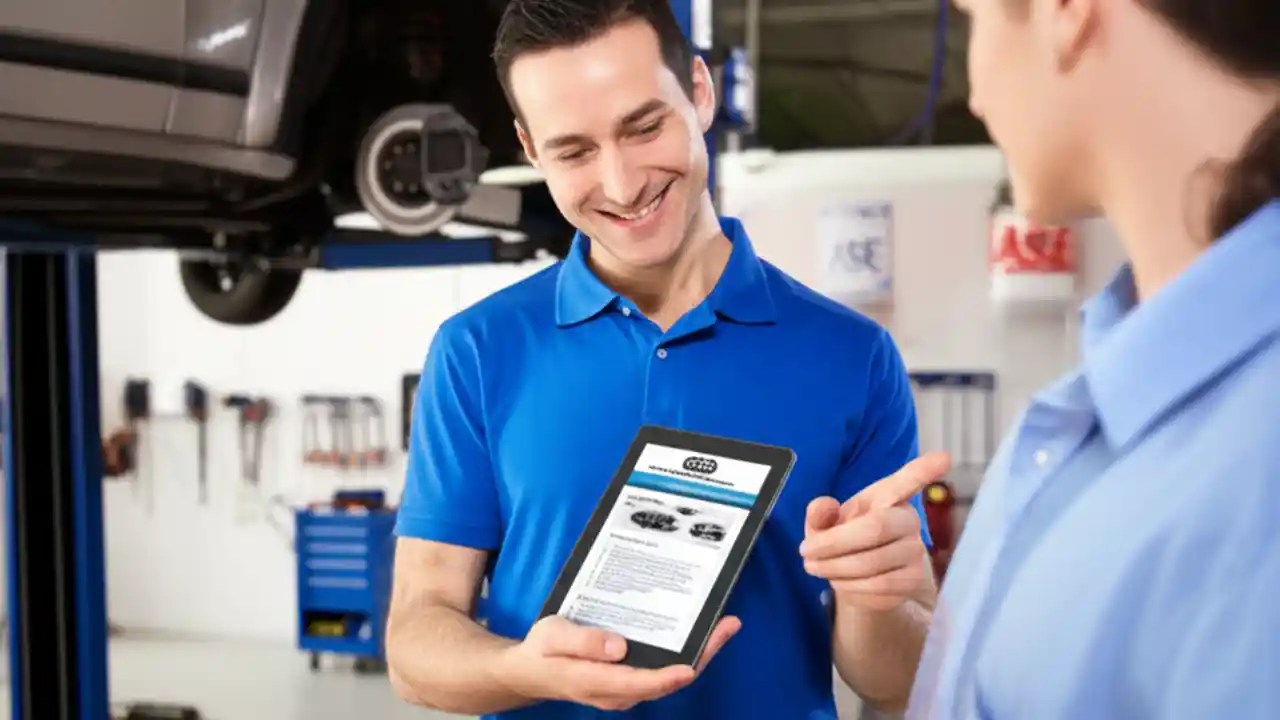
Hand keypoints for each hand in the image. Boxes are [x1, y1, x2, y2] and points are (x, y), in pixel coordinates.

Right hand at [498, 614, 740, 710]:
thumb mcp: (553, 637)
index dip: (670, 676)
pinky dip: (683, 651)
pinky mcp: (630, 679)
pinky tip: (696, 630)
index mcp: (598, 681)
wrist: (532, 671)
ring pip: (670, 675)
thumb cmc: (543, 651)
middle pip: (668, 680)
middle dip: (702, 654)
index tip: (694, 664)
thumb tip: (619, 647)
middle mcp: (620, 691)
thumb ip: (583, 643)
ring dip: (699, 652)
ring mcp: (627, 688)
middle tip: (728, 624)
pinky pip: (662, 669)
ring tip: (723, 623)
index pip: (642, 682)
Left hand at [800, 452, 950, 611]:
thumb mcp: (825, 522)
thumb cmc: (844, 538)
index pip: (908, 481)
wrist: (858, 577)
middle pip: (874, 528)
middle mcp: (908, 520)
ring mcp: (915, 551)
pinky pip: (878, 587)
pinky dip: (849, 587)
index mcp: (888, 497)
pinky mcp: (914, 580)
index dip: (925, 470)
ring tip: (816, 568)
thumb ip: (820, 512)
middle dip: (833, 543)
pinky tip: (839, 581)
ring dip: (835, 568)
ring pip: (872, 563)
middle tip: (806, 553)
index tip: (944, 457)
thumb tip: (825, 507)